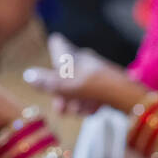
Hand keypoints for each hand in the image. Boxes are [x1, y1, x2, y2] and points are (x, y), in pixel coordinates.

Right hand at [24, 33, 147, 116]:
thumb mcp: (66, 87)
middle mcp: (85, 61)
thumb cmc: (95, 88)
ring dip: (76, 102)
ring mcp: (97, 73)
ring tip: (79, 113)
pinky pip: (93, 94)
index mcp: (73, 56)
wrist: (130, 97)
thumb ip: (47, 82)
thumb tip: (27, 75)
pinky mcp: (109, 87)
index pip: (58, 44)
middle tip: (61, 110)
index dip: (53, 49)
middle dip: (61, 93)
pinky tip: (93, 112)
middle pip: (66, 73)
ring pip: (79, 87)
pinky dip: (90, 104)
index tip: (51, 61)